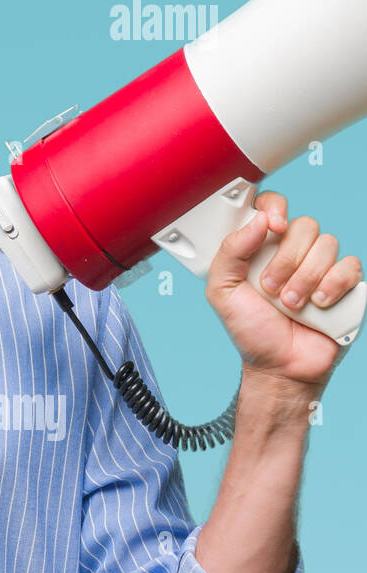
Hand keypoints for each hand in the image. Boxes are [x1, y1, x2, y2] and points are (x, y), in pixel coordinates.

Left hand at [205, 190, 360, 386]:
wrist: (280, 366)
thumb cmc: (250, 329)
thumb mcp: (221, 290)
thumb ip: (230, 251)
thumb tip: (258, 220)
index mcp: (262, 247)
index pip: (273, 206)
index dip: (275, 208)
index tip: (272, 226)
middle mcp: (293, 252)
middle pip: (304, 225)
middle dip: (287, 260)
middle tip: (271, 288)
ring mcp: (321, 267)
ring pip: (327, 245)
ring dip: (306, 278)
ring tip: (291, 304)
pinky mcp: (346, 285)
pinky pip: (350, 266)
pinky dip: (333, 286)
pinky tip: (319, 306)